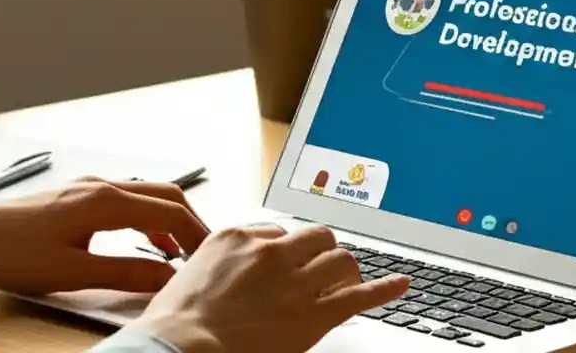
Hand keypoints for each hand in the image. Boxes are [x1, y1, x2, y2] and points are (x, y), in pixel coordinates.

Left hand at [0, 179, 209, 294]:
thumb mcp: (72, 272)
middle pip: (163, 195)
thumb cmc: (9, 252)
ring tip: (180, 252)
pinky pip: (124, 200)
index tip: (210, 257)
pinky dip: (145, 218)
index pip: (169, 210)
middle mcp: (99, 185)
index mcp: (104, 200)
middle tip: (204, 252)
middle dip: (190, 222)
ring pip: (144, 195)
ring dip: (168, 220)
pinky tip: (142, 241)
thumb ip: (124, 273)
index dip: (196, 234)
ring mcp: (86, 188)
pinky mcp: (73, 197)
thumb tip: (166, 277)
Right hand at [130, 225, 407, 352]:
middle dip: (320, 252)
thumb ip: (220, 264)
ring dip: (344, 270)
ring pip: (340, 259)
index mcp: (235, 237)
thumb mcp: (189, 276)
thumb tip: (233, 269)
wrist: (180, 349)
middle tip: (319, 270)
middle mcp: (270, 252)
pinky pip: (360, 295)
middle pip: (314, 237)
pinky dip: (384, 289)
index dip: (284, 253)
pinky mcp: (313, 314)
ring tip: (343, 282)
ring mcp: (294, 281)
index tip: (284, 266)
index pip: (276, 233)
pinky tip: (400, 285)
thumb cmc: (175, 325)